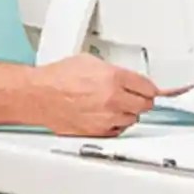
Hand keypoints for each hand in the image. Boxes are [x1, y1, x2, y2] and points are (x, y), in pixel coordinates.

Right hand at [31, 53, 159, 136]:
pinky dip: (117, 123)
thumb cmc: (58, 78)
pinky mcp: (98, 131)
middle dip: (142, 99)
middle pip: (146, 105)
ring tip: (115, 104)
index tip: (153, 89)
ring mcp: (107, 117)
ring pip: (133, 119)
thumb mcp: (91, 62)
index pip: (148, 86)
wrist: (40, 96)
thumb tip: (127, 78)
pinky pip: (118, 129)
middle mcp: (113, 99)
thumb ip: (114, 71)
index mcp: (113, 78)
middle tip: (136, 96)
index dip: (150, 88)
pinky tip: (107, 114)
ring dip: (129, 112)